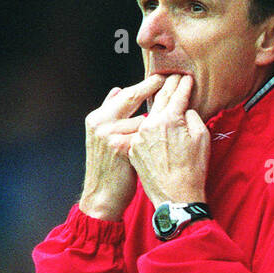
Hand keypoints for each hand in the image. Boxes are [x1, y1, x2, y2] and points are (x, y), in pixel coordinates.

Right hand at [79, 74, 166, 219]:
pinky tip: (170, 136)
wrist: (102, 196)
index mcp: (97, 117)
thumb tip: (117, 90)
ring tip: (176, 110)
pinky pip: (146, 135)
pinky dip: (158, 135)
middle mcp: (101, 123)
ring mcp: (110, 135)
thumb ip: (111, 114)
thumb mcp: (104, 138)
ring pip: (143, 119)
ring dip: (159, 118)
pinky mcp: (122, 148)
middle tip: (173, 78)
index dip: (144, 85)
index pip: (124, 95)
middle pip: (132, 98)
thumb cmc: (109, 169)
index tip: (161, 76)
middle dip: (153, 87)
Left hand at [122, 74, 209, 208]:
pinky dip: (147, 128)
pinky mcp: (133, 150)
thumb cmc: (193, 171)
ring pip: (148, 116)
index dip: (183, 84)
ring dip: (155, 107)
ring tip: (161, 98)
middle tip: (172, 78)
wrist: (176, 197)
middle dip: (167, 87)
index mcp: (169, 119)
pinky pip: (141, 134)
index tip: (186, 78)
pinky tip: (152, 125)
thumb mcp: (202, 139)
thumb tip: (184, 110)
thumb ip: (192, 117)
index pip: (177, 94)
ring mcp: (139, 138)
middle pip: (159, 100)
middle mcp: (150, 125)